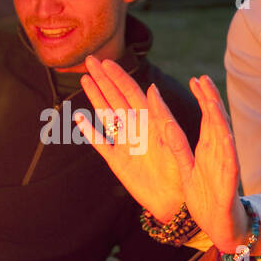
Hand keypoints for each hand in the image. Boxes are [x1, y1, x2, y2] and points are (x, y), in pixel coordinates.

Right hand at [76, 57, 188, 222]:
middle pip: (115, 98)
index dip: (118, 76)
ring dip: (95, 97)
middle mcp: (135, 128)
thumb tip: (151, 89)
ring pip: (106, 115)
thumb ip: (161, 116)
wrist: (175, 201)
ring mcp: (124, 143)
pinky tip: (79, 118)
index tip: (106, 61)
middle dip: (102, 79)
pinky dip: (89, 131)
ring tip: (84, 79)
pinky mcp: (117, 161)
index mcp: (150, 121)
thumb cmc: (180, 171)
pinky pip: (100, 143)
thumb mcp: (173, 141)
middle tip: (89, 60)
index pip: (131, 92)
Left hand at [179, 74, 248, 251]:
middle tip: (203, 79)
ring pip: (225, 139)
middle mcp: (219, 153)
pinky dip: (228, 152)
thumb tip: (165, 123)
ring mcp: (225, 167)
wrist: (219, 226)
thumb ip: (178, 145)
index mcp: (208, 148)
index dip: (203, 97)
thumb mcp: (186, 166)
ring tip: (213, 101)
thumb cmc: (205, 196)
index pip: (208, 117)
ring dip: (220, 120)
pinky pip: (230, 166)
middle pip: (217, 121)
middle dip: (210, 99)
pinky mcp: (228, 185)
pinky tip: (227, 138)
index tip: (195, 79)